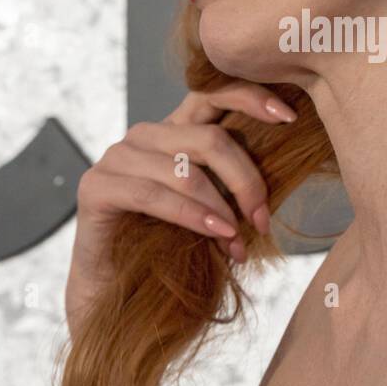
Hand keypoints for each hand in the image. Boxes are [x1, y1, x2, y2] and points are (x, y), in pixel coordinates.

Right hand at [65, 80, 297, 329]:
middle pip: (210, 138)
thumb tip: (288, 171)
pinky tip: (214, 233)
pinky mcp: (96, 186)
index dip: (251, 98)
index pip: (214, 94)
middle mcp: (146, 135)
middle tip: (261, 220)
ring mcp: (118, 157)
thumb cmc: (173, 249)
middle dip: (245, 180)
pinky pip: (154, 195)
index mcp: (176, 129)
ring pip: (186, 169)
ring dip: (220, 208)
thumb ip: (238, 185)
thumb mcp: (216, 209)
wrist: (119, 291)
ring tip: (237, 240)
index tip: (290, 117)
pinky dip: (191, 216)